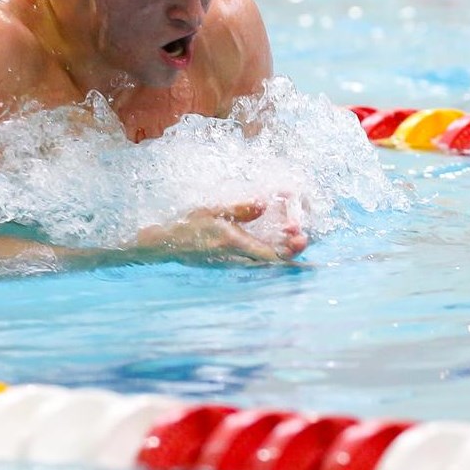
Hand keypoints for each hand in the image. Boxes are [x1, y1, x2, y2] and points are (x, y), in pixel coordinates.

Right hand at [134, 200, 306, 264]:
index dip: (288, 249)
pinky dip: (267, 256)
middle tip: (302, 239)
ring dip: (279, 253)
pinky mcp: (227, 265)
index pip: (269, 253)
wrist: (167, 245)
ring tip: (293, 241)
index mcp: (233, 244)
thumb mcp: (213, 210)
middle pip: (271, 262)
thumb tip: (264, 204)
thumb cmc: (188, 225)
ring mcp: (232, 265)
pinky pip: (253, 263)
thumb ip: (240, 209)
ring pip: (264, 264)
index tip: (301, 238)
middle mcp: (236, 259)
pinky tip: (272, 246)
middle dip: (289, 252)